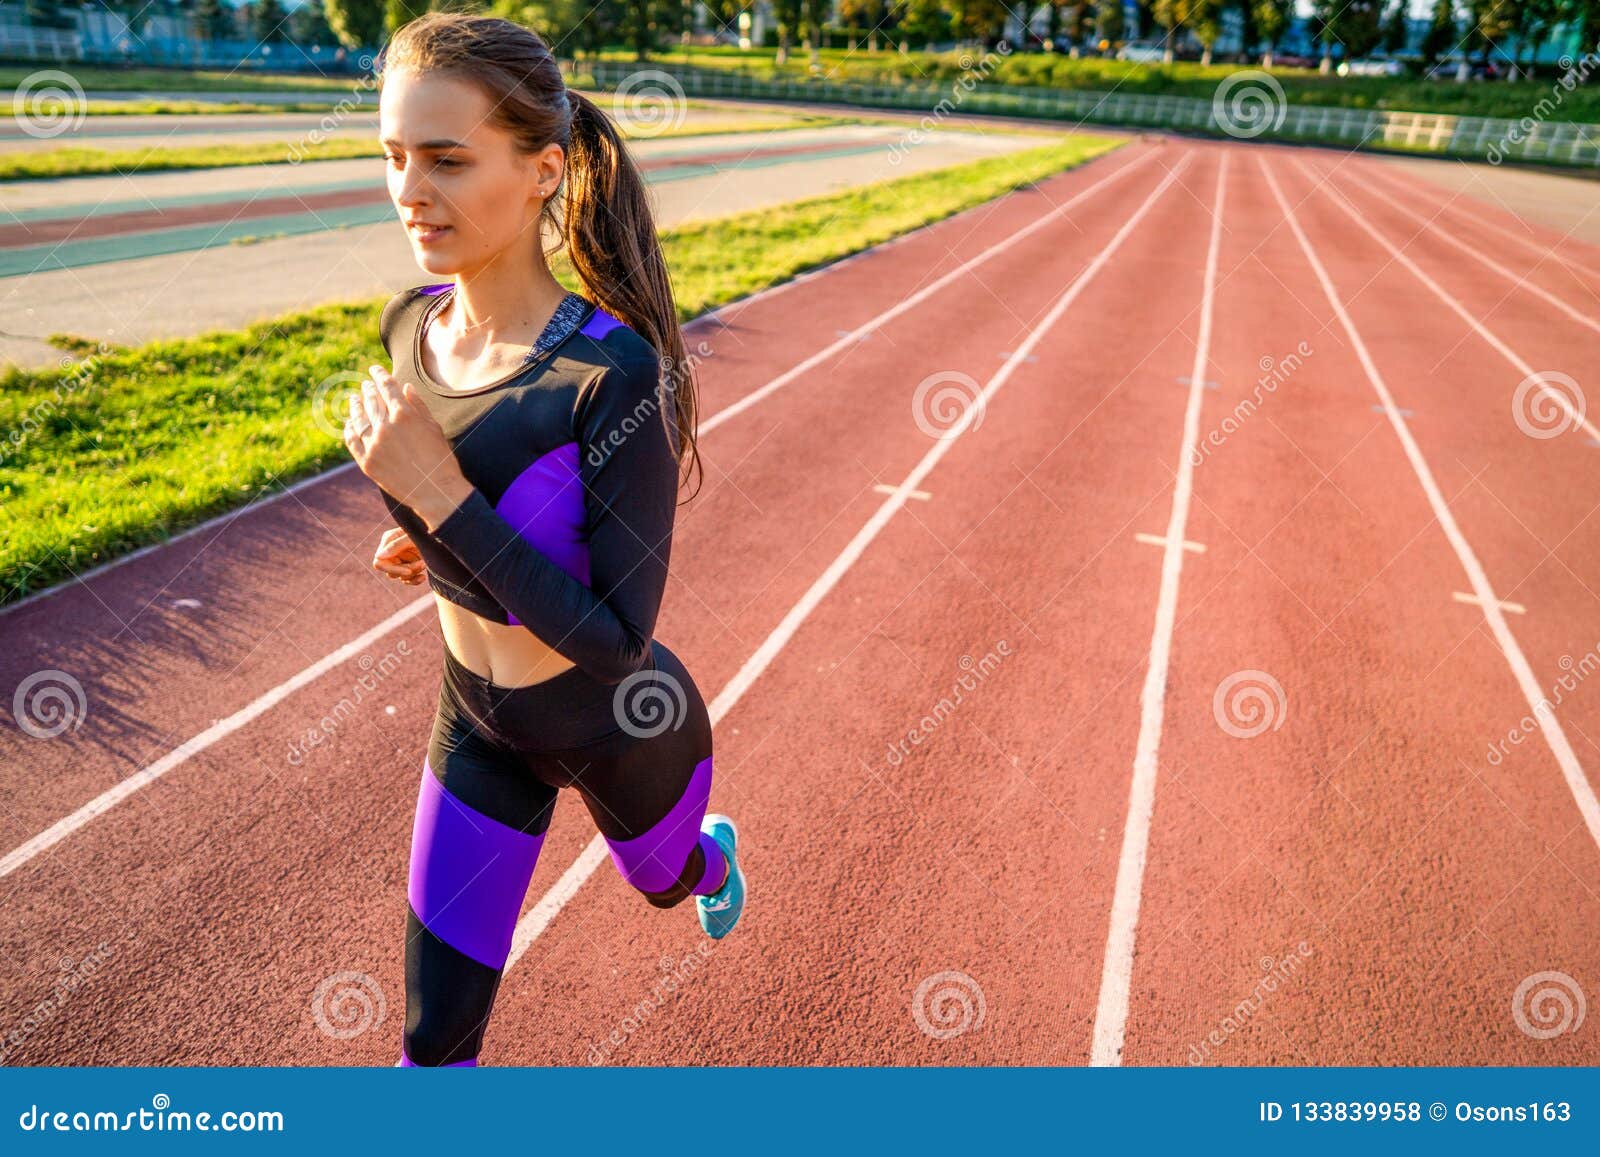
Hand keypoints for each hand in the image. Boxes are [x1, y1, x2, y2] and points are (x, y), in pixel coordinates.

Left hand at [343, 365, 472, 529]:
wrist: (436, 492)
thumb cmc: (440, 459)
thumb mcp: (433, 428)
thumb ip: (418, 405)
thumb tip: (404, 387)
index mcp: (404, 415)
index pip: (387, 387)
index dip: (379, 375)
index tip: (374, 370)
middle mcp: (385, 427)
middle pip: (370, 400)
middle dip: (368, 389)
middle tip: (365, 385)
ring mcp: (373, 445)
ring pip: (358, 418)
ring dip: (355, 406)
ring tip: (354, 399)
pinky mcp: (367, 462)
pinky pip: (352, 440)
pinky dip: (349, 429)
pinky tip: (350, 423)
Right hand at [373, 526, 425, 584]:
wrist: (442, 533)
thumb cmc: (427, 530)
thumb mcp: (412, 537)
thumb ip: (395, 546)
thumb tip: (378, 557)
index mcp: (389, 540)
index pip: (379, 562)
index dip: (392, 569)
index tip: (408, 571)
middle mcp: (392, 550)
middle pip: (390, 572)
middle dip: (407, 570)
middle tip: (422, 564)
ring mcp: (401, 559)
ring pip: (399, 576)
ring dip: (413, 573)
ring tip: (425, 563)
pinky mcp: (410, 566)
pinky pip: (406, 580)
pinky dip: (414, 580)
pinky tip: (423, 577)